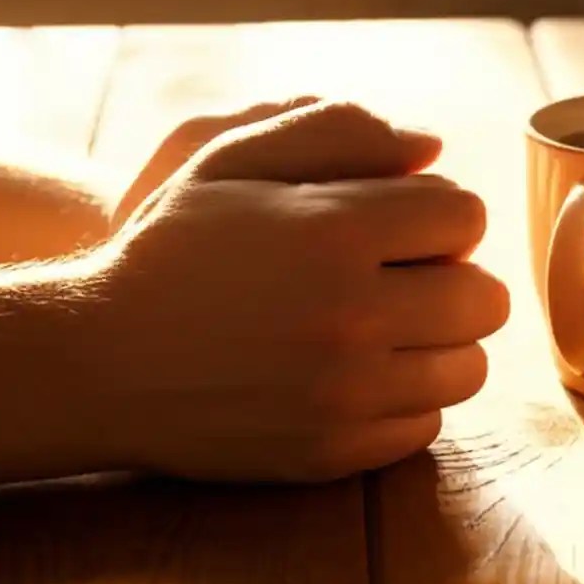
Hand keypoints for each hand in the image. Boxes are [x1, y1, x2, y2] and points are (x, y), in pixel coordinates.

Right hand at [89, 101, 509, 482]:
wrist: (99, 360)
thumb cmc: (171, 247)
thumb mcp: (230, 158)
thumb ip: (336, 131)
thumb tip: (432, 146)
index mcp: (335, 232)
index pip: (464, 216)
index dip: (438, 214)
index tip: (403, 224)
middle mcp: (353, 316)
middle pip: (484, 298)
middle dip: (455, 278)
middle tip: (409, 277)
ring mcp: (347, 394)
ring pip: (468, 366)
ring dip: (441, 342)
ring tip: (388, 328)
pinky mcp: (335, 451)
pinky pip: (426, 423)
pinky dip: (407, 398)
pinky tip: (361, 376)